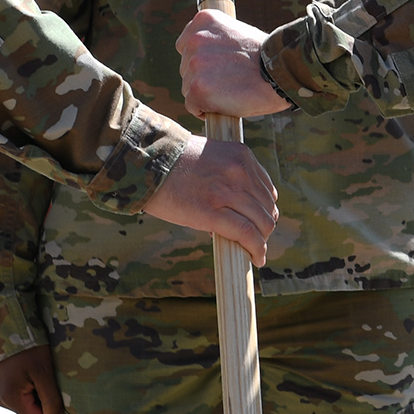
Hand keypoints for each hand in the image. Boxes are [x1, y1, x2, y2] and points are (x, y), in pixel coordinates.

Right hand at [0, 345, 64, 413]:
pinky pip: (22, 397)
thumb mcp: (44, 372)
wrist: (7, 324)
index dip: (52, 410)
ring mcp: (1, 395)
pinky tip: (31, 373)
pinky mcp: (3, 388)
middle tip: (46, 378)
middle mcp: (3, 401)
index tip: (56, 390)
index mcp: (11, 399)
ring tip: (38, 373)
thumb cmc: (28, 347)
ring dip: (38, 393)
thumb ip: (51, 401)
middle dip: (44, 400)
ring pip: (29, 406)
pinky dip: (30, 388)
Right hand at [143, 134, 278, 266]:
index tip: (258, 221)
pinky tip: (256, 258)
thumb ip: (228, 174)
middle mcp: (239, 171)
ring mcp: (227, 191)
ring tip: (256, 252)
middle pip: (267, 208)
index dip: (265, 209)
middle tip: (256, 240)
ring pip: (262, 223)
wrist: (145, 163)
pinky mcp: (212, 212)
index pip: (267, 189)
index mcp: (241, 155)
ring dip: (262, 241)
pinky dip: (257, 250)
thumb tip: (237, 207)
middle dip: (264, 227)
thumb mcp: (209, 156)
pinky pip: (247, 234)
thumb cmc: (172, 162)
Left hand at [176, 9, 290, 119]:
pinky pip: (192, 105)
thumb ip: (216, 40)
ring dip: (205, 93)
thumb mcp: (237, 34)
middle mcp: (196, 39)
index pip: (186, 45)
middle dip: (203, 77)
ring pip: (188, 87)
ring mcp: (195, 63)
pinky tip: (225, 105)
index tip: (219, 67)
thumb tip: (202, 56)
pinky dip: (205, 110)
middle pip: (186, 67)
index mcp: (205, 20)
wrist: (282, 73)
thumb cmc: (265, 58)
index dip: (202, 60)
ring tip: (231, 91)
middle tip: (230, 80)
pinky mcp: (198, 88)